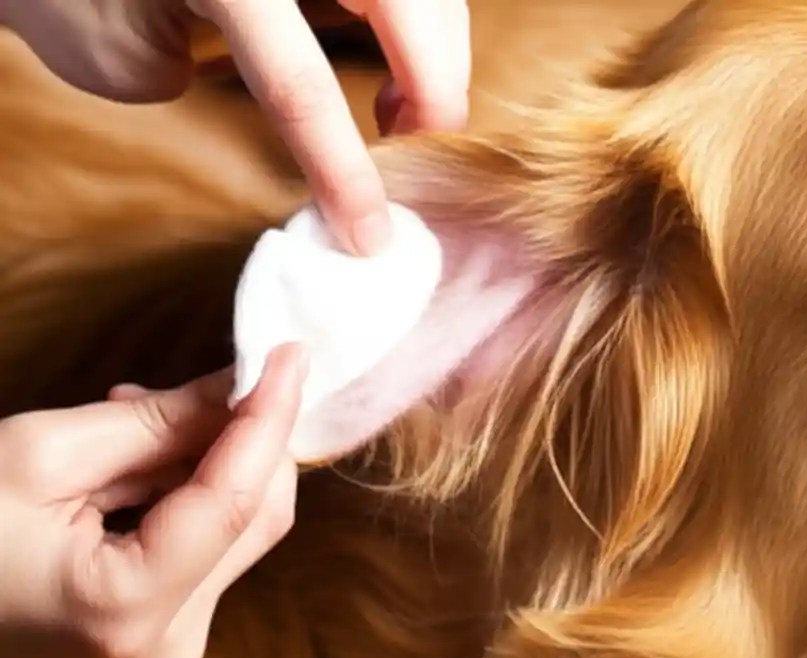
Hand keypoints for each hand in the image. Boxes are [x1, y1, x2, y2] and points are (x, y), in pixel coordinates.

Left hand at [0, 0, 471, 255]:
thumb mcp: (118, 54)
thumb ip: (204, 88)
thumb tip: (303, 140)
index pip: (302, 86)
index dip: (346, 170)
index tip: (370, 237)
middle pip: (410, 10)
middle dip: (436, 88)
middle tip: (416, 150)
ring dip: (439, 58)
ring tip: (399, 117)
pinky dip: (428, 33)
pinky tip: (395, 76)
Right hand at [0, 345, 306, 657]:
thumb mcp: (43, 456)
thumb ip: (159, 421)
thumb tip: (247, 379)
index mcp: (127, 609)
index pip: (237, 498)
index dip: (271, 415)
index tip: (293, 350)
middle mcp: (165, 645)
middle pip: (255, 517)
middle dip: (236, 436)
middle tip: (182, 381)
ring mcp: (166, 650)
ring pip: (238, 528)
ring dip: (207, 459)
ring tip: (129, 414)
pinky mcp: (160, 637)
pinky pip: (205, 548)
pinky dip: (187, 493)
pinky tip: (131, 462)